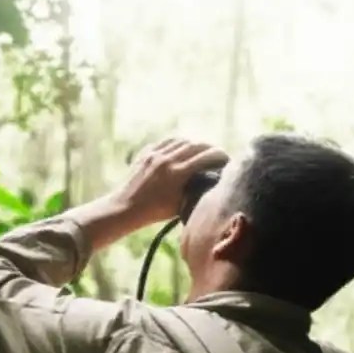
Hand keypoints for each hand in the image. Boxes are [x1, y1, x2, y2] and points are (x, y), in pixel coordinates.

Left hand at [113, 138, 228, 226]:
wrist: (126, 207)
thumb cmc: (155, 211)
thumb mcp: (181, 203)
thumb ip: (196, 189)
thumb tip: (212, 179)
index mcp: (178, 173)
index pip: (206, 156)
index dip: (220, 155)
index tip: (227, 158)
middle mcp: (167, 160)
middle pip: (196, 145)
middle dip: (209, 147)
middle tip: (216, 153)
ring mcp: (155, 154)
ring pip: (181, 140)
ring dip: (194, 143)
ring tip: (201, 150)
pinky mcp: (146, 152)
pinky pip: (167, 141)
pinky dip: (178, 143)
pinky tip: (183, 148)